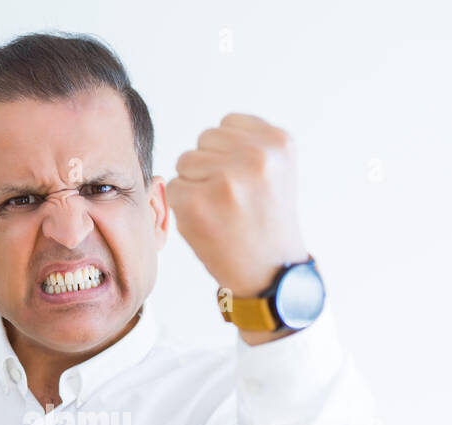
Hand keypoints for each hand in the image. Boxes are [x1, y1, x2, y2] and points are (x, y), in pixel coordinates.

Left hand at [166, 113, 309, 297]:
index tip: (244, 181)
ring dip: (196, 184)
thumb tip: (207, 136)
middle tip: (232, 200)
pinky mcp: (197, 203)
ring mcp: (225, 180)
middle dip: (211, 166)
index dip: (229, 153)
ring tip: (221, 209)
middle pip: (204, 139)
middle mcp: (256, 157)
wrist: (269, 273)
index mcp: (278, 142)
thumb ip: (248, 142)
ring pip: (185, 161)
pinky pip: (173, 188)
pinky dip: (184, 206)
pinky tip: (209, 222)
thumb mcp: (275, 170)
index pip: (228, 123)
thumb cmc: (266, 221)